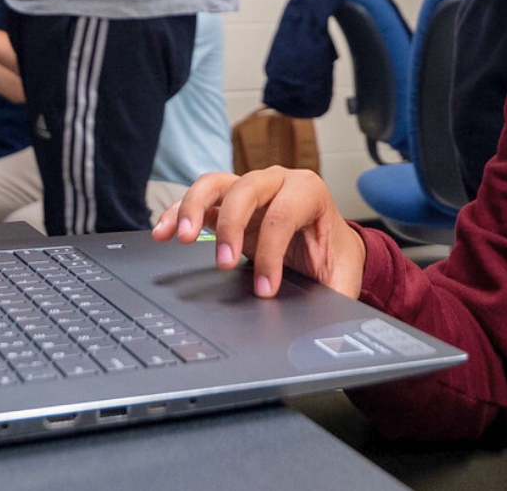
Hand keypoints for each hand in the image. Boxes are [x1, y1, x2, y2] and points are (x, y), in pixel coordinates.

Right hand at [151, 168, 365, 299]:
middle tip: (223, 262)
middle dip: (230, 225)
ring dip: (193, 208)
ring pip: (214, 184)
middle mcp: (277, 181)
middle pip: (246, 189)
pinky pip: (198, 199)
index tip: (265, 289)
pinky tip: (163, 232)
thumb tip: (329, 324)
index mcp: (309, 192)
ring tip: (180, 237)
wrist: (328, 243)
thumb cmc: (334, 256)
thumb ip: (337, 295)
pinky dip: (177, 212)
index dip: (271, 255)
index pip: (283, 216)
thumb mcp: (343, 275)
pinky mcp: (227, 202)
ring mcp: (250, 188)